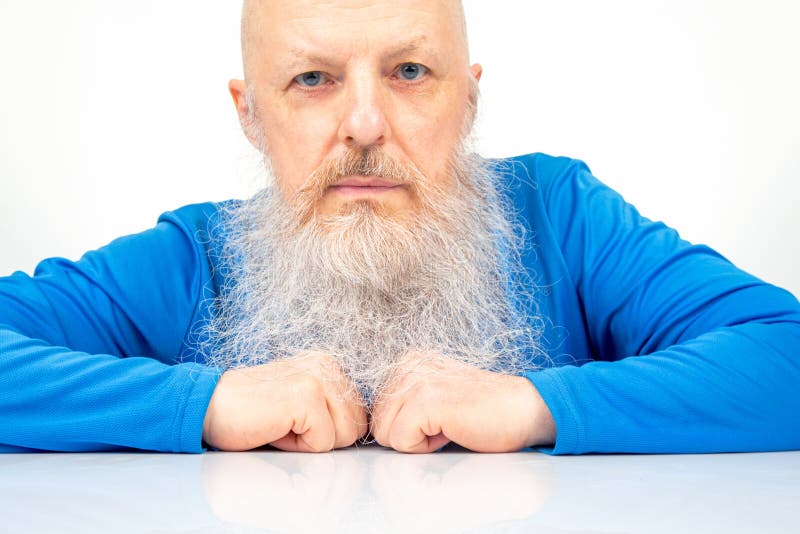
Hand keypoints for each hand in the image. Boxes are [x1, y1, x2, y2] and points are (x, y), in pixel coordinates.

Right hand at [202, 352, 367, 451]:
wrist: (208, 407)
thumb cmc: (252, 413)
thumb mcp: (303, 408)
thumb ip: (332, 412)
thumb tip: (361, 433)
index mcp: (330, 366)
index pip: (359, 416)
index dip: (328, 433)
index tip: (296, 422)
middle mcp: (329, 365)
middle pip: (356, 428)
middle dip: (323, 439)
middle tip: (286, 424)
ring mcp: (319, 377)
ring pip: (344, 436)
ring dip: (310, 442)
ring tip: (281, 423)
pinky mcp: (306, 395)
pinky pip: (323, 442)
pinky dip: (297, 445)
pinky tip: (274, 426)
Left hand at [370, 351, 555, 452]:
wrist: (524, 409)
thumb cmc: (484, 411)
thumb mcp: (434, 399)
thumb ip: (404, 405)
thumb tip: (376, 428)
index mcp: (407, 362)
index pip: (378, 412)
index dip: (406, 428)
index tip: (439, 418)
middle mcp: (407, 364)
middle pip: (377, 424)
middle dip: (409, 435)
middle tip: (446, 423)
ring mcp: (415, 380)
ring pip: (385, 434)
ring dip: (417, 441)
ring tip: (449, 424)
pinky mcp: (425, 400)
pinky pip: (400, 441)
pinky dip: (425, 447)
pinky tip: (452, 430)